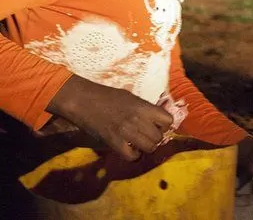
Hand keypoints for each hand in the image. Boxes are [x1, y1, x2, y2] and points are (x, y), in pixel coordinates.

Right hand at [46, 74, 173, 160]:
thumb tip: (159, 117)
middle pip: (159, 137)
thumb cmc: (108, 96)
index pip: (168, 120)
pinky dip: (133, 155)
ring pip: (149, 148)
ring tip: (139, 142)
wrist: (84, 101)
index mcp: (143, 106)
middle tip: (147, 134)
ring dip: (146, 147)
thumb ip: (146, 108)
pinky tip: (130, 150)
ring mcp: (126, 132)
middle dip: (155, 137)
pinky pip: (132, 156)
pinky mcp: (114, 143)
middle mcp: (137, 120)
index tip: (158, 124)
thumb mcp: (132, 97)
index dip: (164, 124)